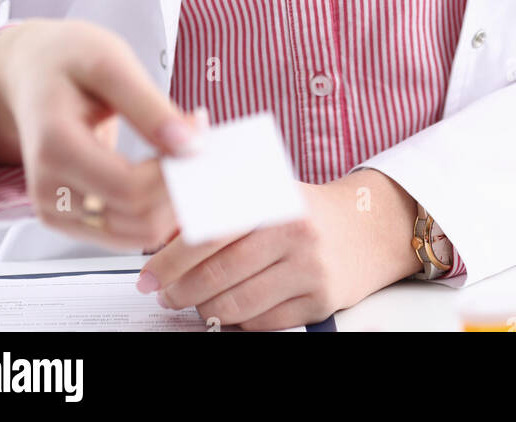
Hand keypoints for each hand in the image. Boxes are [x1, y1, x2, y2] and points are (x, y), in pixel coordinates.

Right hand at [0, 18, 203, 250]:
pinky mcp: (64, 219)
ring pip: (135, 236)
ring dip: (171, 204)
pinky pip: (123, 234)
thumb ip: (151, 108)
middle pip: (137, 219)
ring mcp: (53, 210)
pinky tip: (163, 173)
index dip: (175, 170)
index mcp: (55, 147)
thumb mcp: (112, 63)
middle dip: (179, 187)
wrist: (31, 72)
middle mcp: (47, 190)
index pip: (131, 189)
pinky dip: (153, 212)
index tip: (199, 129)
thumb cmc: (71, 60)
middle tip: (198, 142)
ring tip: (182, 156)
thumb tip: (191, 145)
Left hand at [138, 169, 421, 329]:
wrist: (368, 225)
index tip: (148, 275)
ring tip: (193, 303)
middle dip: (180, 291)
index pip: (209, 233)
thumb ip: (222, 203)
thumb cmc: (306, 209)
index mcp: (275, 199)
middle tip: (165, 294)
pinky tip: (229, 311)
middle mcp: (295, 233)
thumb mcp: (268, 190)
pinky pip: (264, 325)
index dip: (170, 259)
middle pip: (218, 275)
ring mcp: (309, 270)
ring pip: (237, 305)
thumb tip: (164, 228)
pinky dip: (238, 323)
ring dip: (205, 311)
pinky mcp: (320, 302)